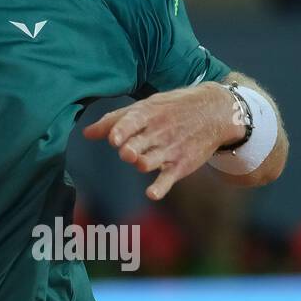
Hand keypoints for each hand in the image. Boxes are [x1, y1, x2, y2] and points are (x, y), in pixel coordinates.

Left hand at [82, 83, 243, 200]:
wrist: (214, 112)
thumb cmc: (171, 108)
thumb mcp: (146, 107)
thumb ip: (114, 120)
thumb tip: (85, 133)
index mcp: (146, 114)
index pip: (130, 122)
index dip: (120, 131)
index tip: (112, 139)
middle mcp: (157, 133)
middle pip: (136, 145)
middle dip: (130, 151)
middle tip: (127, 152)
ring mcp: (169, 150)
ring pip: (149, 162)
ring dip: (142, 164)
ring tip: (139, 162)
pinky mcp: (180, 165)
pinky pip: (167, 179)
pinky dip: (160, 188)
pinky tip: (151, 194)